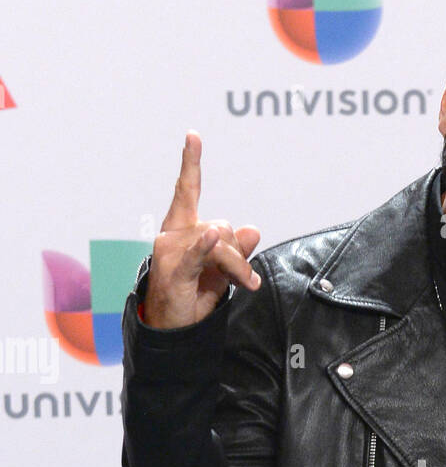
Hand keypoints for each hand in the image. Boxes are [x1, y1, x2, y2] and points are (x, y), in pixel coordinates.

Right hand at [143, 131, 260, 328]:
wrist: (172, 330)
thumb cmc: (191, 296)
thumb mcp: (220, 270)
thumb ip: (235, 248)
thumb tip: (253, 229)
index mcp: (181, 229)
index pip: (187, 191)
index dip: (191, 164)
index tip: (193, 136)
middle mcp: (172, 235)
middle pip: (221, 226)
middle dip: (240, 253)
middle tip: (248, 280)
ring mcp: (170, 253)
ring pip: (218, 243)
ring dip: (237, 266)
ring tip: (245, 285)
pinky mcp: (173, 274)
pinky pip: (195, 256)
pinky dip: (205, 248)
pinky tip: (211, 236)